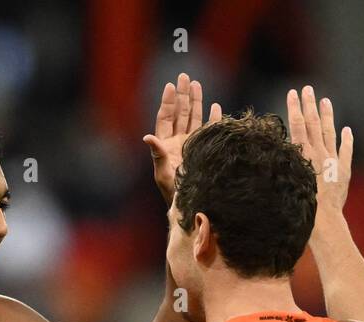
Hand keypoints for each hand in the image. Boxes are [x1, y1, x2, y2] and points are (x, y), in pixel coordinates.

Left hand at [144, 72, 221, 206]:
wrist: (188, 203)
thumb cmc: (171, 192)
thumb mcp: (162, 172)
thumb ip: (157, 153)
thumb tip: (147, 136)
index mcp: (166, 144)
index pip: (166, 118)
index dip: (168, 102)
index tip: (170, 86)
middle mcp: (178, 141)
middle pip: (180, 113)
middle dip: (182, 95)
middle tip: (184, 76)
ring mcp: (192, 144)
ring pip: (194, 118)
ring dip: (196, 101)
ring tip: (196, 84)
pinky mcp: (204, 149)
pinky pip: (210, 131)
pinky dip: (213, 119)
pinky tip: (216, 107)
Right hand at [286, 86, 352, 224]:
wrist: (323, 221)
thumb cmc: (300, 208)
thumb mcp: (285, 186)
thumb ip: (282, 167)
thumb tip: (273, 152)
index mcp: (304, 156)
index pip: (298, 126)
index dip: (295, 109)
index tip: (293, 93)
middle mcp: (319, 154)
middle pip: (314, 124)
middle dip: (309, 105)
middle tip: (307, 89)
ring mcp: (333, 161)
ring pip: (330, 133)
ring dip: (327, 116)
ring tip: (325, 100)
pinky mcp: (343, 172)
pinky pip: (346, 152)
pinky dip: (347, 140)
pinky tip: (347, 130)